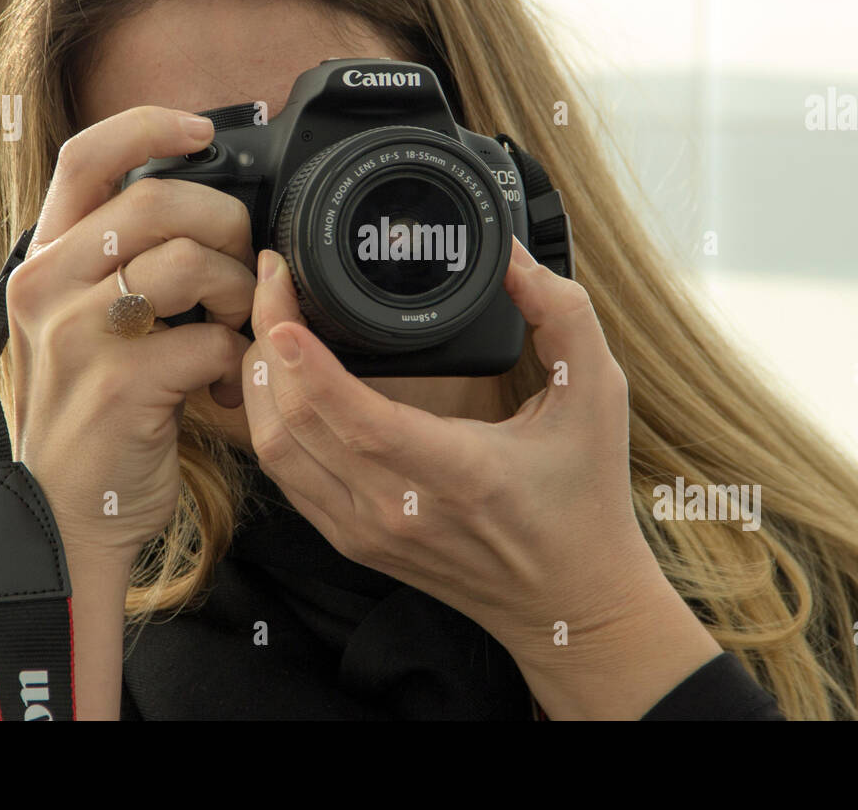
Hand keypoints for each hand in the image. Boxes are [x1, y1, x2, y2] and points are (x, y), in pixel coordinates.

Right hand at [4, 107, 256, 562]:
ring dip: (237, 294)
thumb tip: (210, 212)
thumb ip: (124, 265)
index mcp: (44, 261)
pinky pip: (208, 339)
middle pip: (158, 202)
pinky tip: (225, 386)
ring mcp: (77, 336)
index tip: (202, 128)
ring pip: (188, 263)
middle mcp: (47, 287)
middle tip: (244, 268)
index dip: (147, 126)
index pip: (84, 158)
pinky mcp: (117, 386)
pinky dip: (235, 360)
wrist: (69, 515)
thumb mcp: (87, 325)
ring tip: (236, 331)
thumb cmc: (96, 412)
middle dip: (225, 225)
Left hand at [242, 236, 681, 688]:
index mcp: (459, 473)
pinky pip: (287, 476)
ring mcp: (367, 531)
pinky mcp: (352, 541)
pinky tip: (277, 378)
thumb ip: (564, 315)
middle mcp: (399, 510)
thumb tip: (513, 255)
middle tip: (274, 280)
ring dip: (259, 381)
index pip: (359, 420)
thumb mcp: (598, 395)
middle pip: (298, 424)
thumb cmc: (584, 498)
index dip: (308, 363)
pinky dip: (269, 420)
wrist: (570, 602)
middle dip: (269, 341)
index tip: (283, 306)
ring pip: (278, 451)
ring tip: (270, 319)